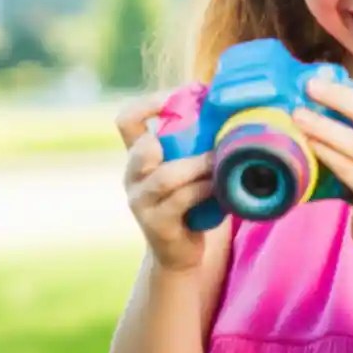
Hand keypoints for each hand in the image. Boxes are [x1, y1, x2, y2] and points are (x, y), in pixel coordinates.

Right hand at [115, 91, 215, 272]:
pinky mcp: (157, 225)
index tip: (177, 98)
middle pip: (142, 148)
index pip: (126, 121)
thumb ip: (194, 142)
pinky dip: (204, 190)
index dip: (147, 104)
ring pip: (167, 176)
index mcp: (137, 156)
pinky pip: (181, 200)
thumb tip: (227, 102)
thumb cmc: (190, 201)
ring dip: (198, 166)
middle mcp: (132, 177)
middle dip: (175, 139)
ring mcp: (141, 202)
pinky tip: (220, 188)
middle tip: (205, 136)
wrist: (180, 254)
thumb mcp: (185, 168)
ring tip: (220, 162)